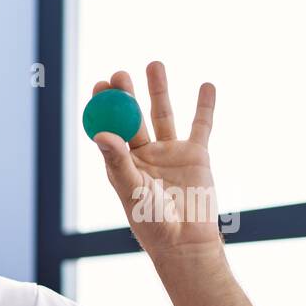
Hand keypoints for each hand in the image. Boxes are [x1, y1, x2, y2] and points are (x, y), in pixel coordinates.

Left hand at [92, 62, 220, 258]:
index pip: (109, 127)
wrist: (186, 241)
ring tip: (154, 64)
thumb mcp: (132, 191)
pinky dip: (205, 106)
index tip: (99, 85)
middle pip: (133, 116)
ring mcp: (170, 153)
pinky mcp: (197, 156)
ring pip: (164, 114)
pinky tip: (206, 86)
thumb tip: (100, 133)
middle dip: (127, 94)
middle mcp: (144, 154)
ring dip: (159, 90)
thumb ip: (118, 162)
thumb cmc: (152, 222)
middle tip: (120, 73)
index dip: (104, 106)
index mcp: (122, 163)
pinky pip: (202, 126)